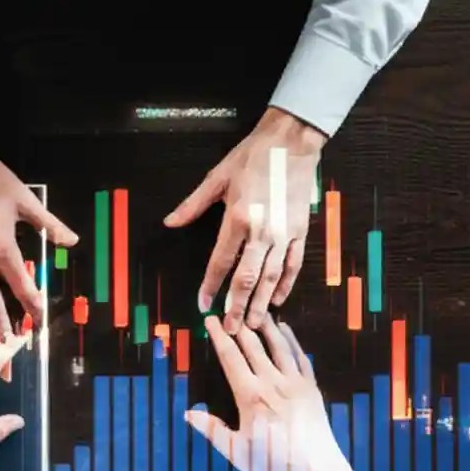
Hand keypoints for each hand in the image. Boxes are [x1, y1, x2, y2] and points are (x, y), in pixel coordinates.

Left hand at [164, 107, 326, 332]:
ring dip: (262, 303)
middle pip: (248, 278)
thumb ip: (192, 205)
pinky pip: (293, 265)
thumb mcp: (217, 178)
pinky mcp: (300, 231)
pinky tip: (278, 300)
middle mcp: (262, 231)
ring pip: (272, 277)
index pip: (221, 262)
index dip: (211, 285)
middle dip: (238, 306)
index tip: (203, 304)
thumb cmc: (252, 157)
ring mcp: (284, 233)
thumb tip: (170, 222)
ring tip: (254, 324)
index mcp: (238, 218)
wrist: (291, 142)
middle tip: (232, 328)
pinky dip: (286, 285)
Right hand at [186, 315, 374, 470]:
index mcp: (250, 396)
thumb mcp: (236, 451)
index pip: (230, 357)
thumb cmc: (272, 466)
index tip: (211, 321)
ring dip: (266, 326)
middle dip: (239, 324)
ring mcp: (295, 383)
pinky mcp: (311, 388)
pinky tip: (286, 330)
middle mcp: (273, 382)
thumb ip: (212, 429)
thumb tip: (188, 413)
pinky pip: (300, 357)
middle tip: (230, 308)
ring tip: (258, 310)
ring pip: (278, 345)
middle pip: (253, 345)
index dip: (219, 336)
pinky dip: (292, 340)